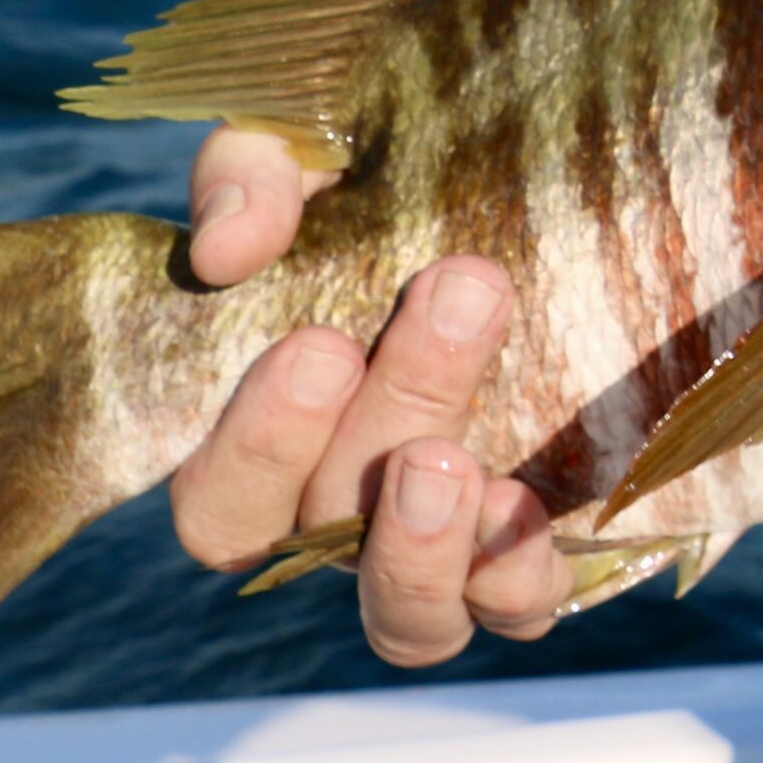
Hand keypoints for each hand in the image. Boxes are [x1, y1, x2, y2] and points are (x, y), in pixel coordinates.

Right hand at [169, 128, 573, 664]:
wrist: (544, 192)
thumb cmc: (393, 180)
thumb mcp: (315, 146)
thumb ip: (254, 173)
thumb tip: (228, 250)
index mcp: (267, 432)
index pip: (218, 500)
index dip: (257, 442)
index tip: (321, 340)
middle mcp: (342, 510)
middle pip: (320, 529)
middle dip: (389, 412)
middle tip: (457, 294)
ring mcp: (436, 545)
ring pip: (404, 616)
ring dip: (420, 548)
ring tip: (453, 460)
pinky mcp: (531, 548)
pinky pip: (513, 608)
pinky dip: (513, 575)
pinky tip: (525, 506)